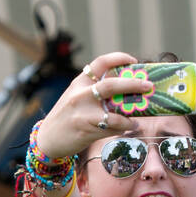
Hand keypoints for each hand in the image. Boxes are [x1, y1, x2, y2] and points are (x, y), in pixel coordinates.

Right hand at [34, 52, 154, 160]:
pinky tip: (128, 127)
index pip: (100, 62)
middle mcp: (80, 94)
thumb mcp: (77, 97)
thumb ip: (95, 91)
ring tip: (136, 119)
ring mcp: (83, 112)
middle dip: (133, 84)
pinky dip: (122, 128)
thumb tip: (127, 91)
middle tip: (148, 86)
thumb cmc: (68, 116)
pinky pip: (111, 128)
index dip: (119, 58)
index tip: (133, 61)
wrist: (47, 138)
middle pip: (111, 85)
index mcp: (80, 82)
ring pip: (114, 114)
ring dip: (129, 117)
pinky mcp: (85, 129)